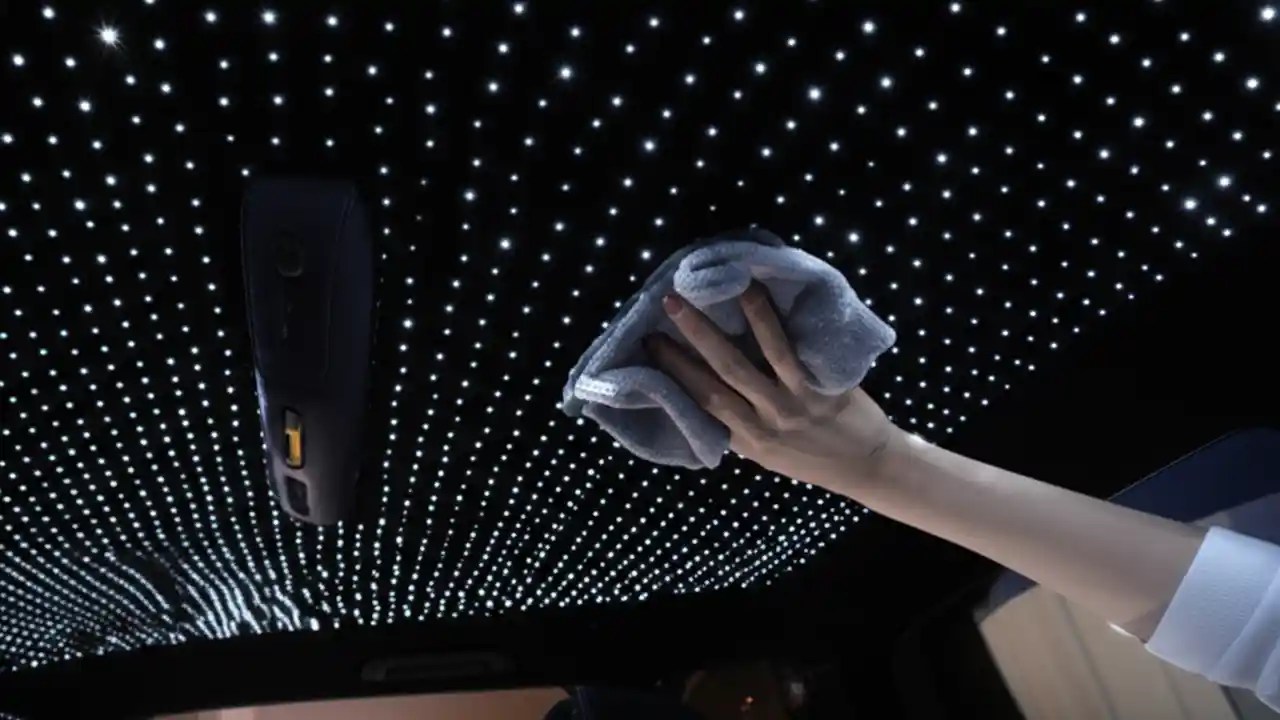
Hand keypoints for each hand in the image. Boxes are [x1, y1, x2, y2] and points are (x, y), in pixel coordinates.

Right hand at [646, 283, 904, 496]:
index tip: (650, 343)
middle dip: (683, 345)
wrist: (867, 466)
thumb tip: (705, 387)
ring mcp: (789, 407)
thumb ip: (740, 424)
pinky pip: (784, 350)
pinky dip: (765, 320)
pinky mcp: (816, 391)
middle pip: (711, 382)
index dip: (672, 372)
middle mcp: (762, 425)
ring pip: (742, 363)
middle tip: (666, 307)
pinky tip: (752, 293)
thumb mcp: (767, 453)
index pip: (699, 404)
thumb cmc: (813, 455)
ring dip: (715, 328)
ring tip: (700, 294)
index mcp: (746, 441)